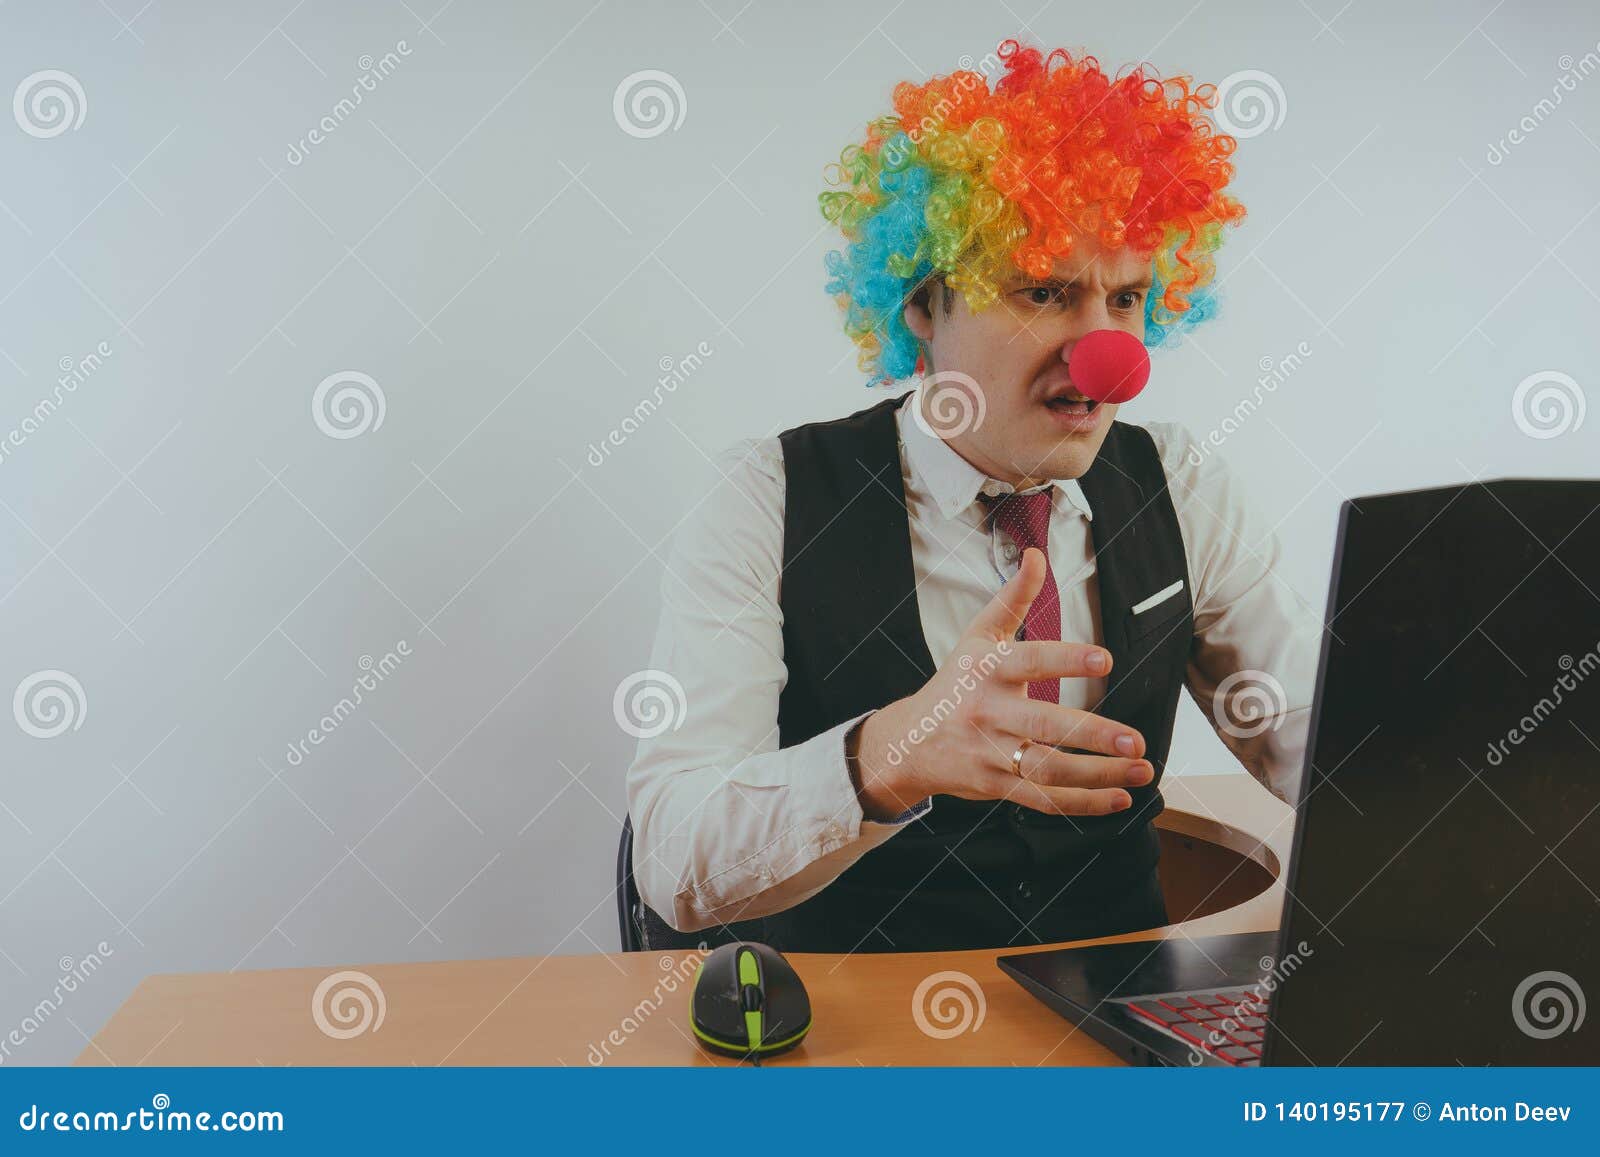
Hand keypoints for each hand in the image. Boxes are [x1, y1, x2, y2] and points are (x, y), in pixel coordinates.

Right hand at [851, 547, 1151, 819]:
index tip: (1106, 661)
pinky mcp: (996, 786)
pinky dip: (1083, 803)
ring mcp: (991, 753)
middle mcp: (988, 712)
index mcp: (987, 670)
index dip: (1067, 660)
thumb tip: (1037, 555)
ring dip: (1099, 774)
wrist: (908, 743)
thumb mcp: (976, 638)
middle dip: (1092, 735)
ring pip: (1049, 768)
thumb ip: (1011, 598)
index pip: (1030, 661)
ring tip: (1142, 768)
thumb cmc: (954, 684)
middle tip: (1134, 739)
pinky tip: (1119, 799)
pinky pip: (1043, 798)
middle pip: (1044, 725)